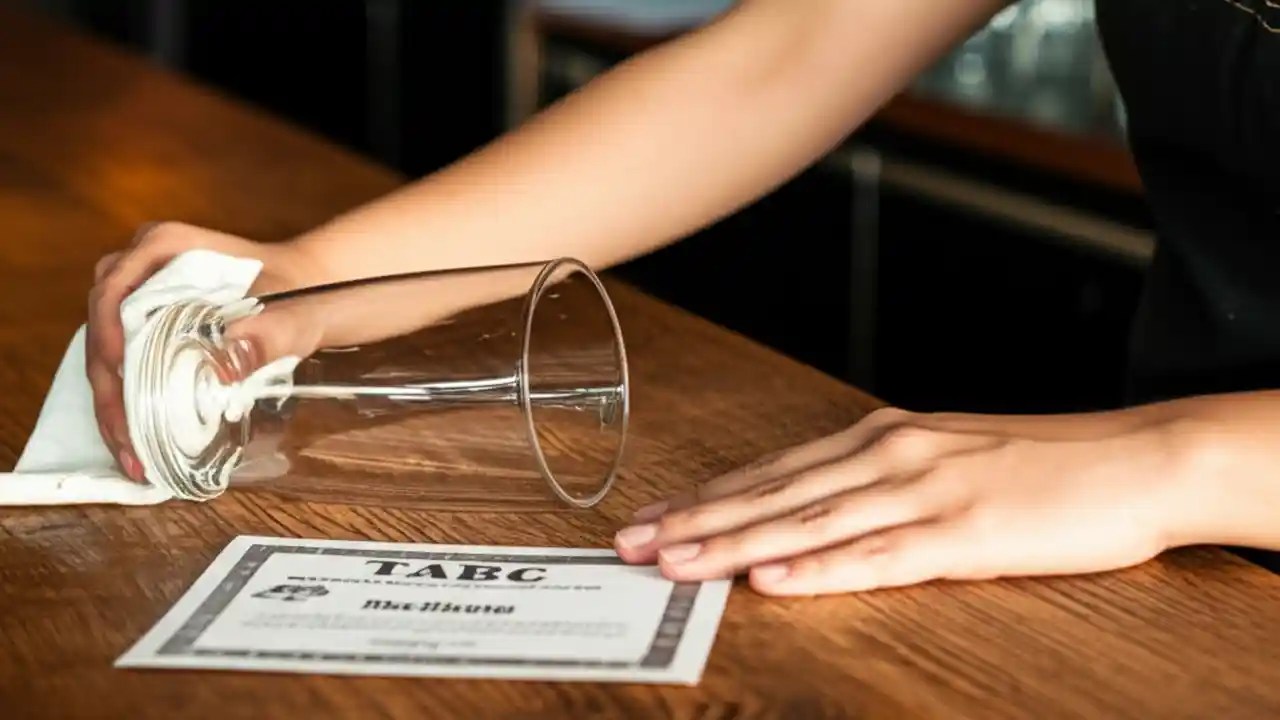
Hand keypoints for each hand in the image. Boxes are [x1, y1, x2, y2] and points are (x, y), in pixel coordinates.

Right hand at [87, 222, 314, 479]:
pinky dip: (130, 400)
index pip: (115, 289)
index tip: (118, 376)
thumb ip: (270, 334)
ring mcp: (142, 295)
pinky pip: (126, 362)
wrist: (311, 289)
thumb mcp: (292, 312)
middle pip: (104, 328)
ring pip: (108, 350)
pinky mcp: (150, 324)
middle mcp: (143, 266)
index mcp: (166, 246)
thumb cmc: (300, 292)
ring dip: (114, 402)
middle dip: (109, 389)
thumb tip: (229, 366)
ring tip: (131, 454)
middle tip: (126, 441)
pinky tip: (139, 440)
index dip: (107, 335)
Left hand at [614, 406, 1202, 595]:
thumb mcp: (946, 454)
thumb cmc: (1041, 461)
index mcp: (883, 437)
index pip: (774, 470)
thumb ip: (881, 475)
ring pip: (809, 524)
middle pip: (773, 494)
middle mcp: (890, 456)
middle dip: (695, 521)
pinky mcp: (965, 536)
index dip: (708, 495)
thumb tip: (820, 502)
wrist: (1136, 457)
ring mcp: (925, 493)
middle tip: (629, 543)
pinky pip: (880, 557)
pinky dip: (822, 570)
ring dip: (734, 545)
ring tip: (674, 563)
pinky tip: (775, 582)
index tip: (653, 515)